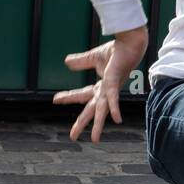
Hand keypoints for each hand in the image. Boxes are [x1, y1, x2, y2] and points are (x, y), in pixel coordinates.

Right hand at [52, 28, 148, 142]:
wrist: (129, 43)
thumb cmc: (116, 51)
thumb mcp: (93, 57)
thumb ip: (81, 62)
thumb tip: (66, 61)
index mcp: (100, 86)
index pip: (81, 95)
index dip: (69, 98)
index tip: (54, 100)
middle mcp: (105, 91)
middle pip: (90, 110)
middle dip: (81, 123)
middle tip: (72, 137)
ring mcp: (111, 89)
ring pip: (102, 110)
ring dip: (98, 125)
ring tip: (95, 140)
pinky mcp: (115, 83)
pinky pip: (113, 98)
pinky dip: (114, 108)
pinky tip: (117, 120)